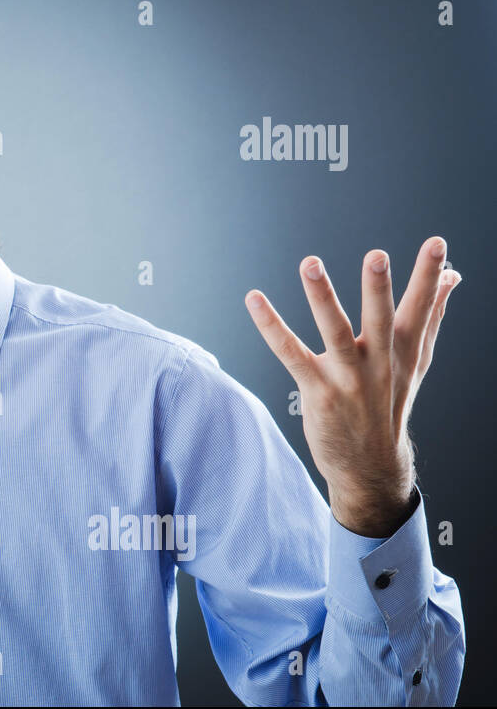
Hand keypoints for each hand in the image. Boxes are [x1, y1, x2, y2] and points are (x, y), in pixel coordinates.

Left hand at [245, 237, 460, 536]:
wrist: (370, 465)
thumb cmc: (390, 401)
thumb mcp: (415, 361)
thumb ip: (432, 315)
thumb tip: (453, 276)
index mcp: (403, 351)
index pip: (421, 308)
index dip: (429, 276)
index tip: (437, 243)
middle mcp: (379, 363)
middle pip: (382, 320)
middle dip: (379, 289)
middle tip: (378, 255)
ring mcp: (348, 378)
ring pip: (335, 332)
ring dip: (322, 298)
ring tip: (311, 263)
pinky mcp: (318, 391)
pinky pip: (291, 353)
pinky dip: (272, 327)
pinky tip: (255, 299)